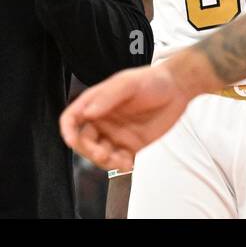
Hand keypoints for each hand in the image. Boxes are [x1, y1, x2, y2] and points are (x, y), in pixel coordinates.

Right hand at [60, 62, 192, 170]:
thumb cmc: (151, 80)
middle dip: (89, 151)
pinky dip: (120, 166)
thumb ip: (107, 97)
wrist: (177, 89)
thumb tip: (87, 112)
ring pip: (99, 154)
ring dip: (105, 162)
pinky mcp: (131, 146)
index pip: (72, 118)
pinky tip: (129, 164)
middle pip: (83, 141)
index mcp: (96, 103)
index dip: (68, 130)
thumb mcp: (128, 83)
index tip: (72, 140)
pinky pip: (119, 160)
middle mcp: (102, 120)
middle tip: (103, 154)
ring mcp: (115, 134)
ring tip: (121, 161)